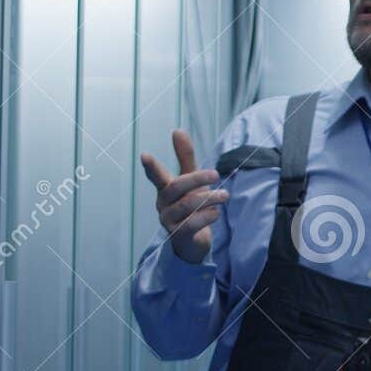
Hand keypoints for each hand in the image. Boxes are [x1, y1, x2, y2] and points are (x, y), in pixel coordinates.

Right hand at [141, 129, 226, 263]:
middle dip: (197, 179)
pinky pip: (192, 224)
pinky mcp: (178, 235)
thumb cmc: (190, 204)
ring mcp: (169, 221)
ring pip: (187, 205)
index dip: (151, 166)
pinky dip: (207, 216)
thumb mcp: (191, 179)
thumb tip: (177, 130)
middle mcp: (163, 204)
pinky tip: (216, 213)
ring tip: (225, 195)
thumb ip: (185, 157)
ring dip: (209, 198)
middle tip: (216, 174)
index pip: (156, 176)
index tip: (144, 155)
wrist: (193, 240)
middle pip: (176, 187)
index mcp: (165, 189)